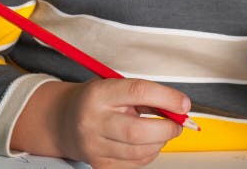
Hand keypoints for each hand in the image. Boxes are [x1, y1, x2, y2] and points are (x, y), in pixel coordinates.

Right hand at [12, 78, 189, 167]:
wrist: (62, 120)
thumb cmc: (95, 100)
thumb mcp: (116, 86)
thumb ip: (146, 95)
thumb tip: (179, 106)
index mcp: (99, 94)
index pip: (138, 92)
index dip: (167, 97)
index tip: (184, 103)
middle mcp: (93, 121)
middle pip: (138, 130)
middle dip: (167, 128)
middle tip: (178, 124)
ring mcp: (94, 146)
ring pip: (138, 152)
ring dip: (160, 142)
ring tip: (161, 132)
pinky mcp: (98, 164)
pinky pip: (133, 164)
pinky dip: (148, 154)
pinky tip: (146, 143)